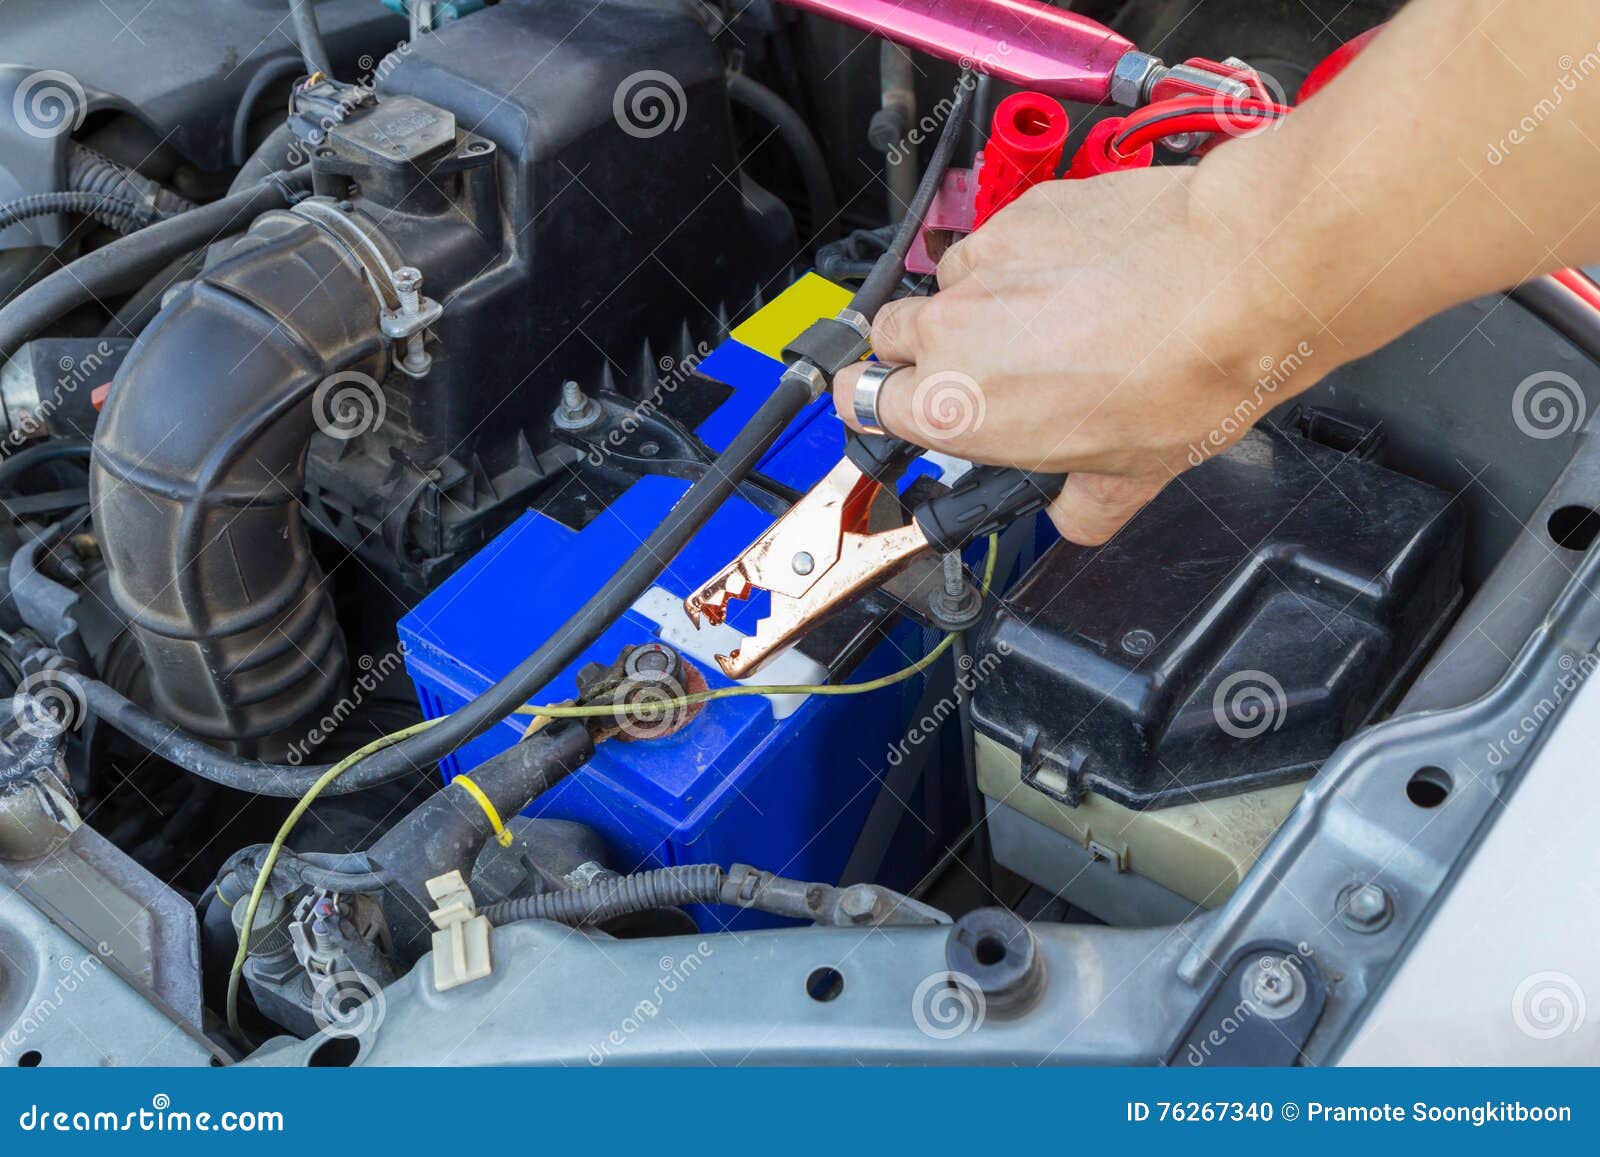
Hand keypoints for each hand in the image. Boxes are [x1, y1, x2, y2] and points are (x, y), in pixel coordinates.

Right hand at [833, 164, 1326, 544]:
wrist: (1238, 279)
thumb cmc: (1183, 376)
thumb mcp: (1129, 476)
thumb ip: (1081, 504)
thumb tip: (1078, 514)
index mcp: (955, 410)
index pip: (864, 404)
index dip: (887, 409)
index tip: (909, 409)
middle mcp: (952, 331)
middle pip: (887, 337)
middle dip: (920, 353)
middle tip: (983, 368)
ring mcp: (985, 263)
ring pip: (948, 284)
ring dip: (978, 303)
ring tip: (1046, 318)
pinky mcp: (1025, 211)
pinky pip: (1000, 238)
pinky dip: (1027, 257)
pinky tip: (1083, 274)